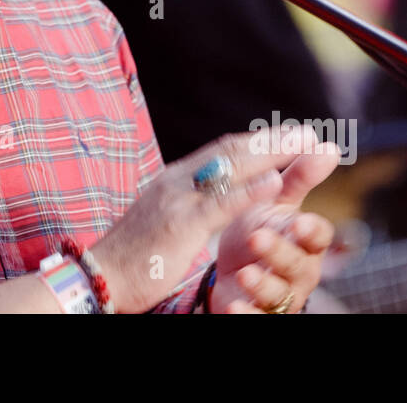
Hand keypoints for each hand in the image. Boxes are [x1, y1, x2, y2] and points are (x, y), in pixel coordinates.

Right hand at [90, 126, 315, 312]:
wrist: (99, 275)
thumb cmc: (132, 255)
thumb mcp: (161, 218)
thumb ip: (185, 201)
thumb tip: (208, 192)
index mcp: (174, 179)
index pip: (221, 150)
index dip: (256, 141)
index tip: (287, 134)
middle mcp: (177, 180)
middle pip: (230, 150)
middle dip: (271, 139)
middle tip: (307, 131)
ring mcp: (178, 200)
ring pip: (230, 168)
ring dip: (271, 153)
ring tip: (303, 143)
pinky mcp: (180, 224)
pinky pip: (221, 204)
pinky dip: (250, 191)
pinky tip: (276, 183)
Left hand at [209, 142, 337, 313]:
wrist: (227, 274)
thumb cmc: (257, 233)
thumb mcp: (274, 204)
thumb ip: (297, 177)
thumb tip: (329, 146)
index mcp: (303, 238)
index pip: (316, 234)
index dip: (310, 230)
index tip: (296, 221)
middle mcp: (298, 268)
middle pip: (298, 263)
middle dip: (279, 251)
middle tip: (256, 237)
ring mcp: (278, 294)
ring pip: (278, 293)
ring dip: (263, 282)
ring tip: (244, 272)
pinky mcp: (256, 312)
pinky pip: (256, 317)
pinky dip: (246, 312)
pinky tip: (232, 303)